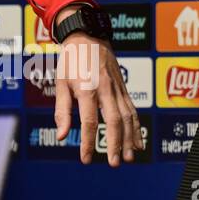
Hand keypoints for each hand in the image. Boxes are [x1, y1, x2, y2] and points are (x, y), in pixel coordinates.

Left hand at [51, 7, 143, 165]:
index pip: (90, 121)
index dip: (88, 142)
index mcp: (86, 88)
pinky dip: (137, 127)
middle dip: (116, 144)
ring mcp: (117, 88)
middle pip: (114, 121)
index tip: (86, 159)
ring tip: (129, 158)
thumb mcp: (60, 83)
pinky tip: (138, 142)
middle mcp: (105, 89)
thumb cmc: (70, 61)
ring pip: (128, 117)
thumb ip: (62, 111)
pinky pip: (133, 110)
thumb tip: (62, 136)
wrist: (87, 36)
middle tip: (115, 163)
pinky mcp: (124, 88)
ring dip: (130, 139)